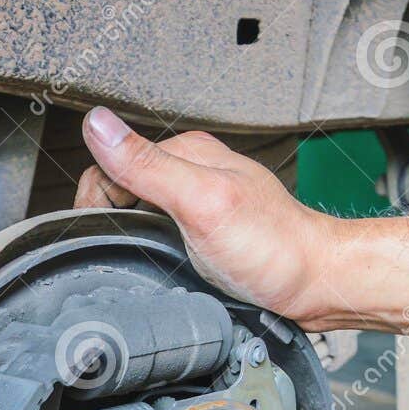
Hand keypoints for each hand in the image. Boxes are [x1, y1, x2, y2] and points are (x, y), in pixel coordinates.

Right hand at [75, 107, 341, 329]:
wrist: (314, 285)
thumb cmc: (272, 248)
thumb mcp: (201, 202)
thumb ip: (147, 165)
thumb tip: (97, 124)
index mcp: (185, 153)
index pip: (110, 164)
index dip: (94, 202)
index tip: (100, 234)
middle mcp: (190, 171)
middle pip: (120, 188)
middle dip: (110, 220)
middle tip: (125, 253)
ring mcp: (197, 200)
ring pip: (137, 212)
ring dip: (129, 237)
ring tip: (144, 260)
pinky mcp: (203, 229)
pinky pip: (157, 232)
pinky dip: (149, 250)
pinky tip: (162, 265)